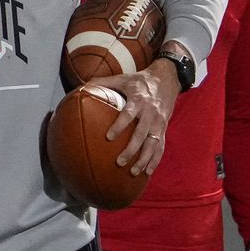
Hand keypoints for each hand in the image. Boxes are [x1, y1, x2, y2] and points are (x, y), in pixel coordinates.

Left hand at [88, 60, 180, 176]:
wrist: (167, 79)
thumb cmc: (140, 80)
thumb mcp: (123, 78)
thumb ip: (103, 83)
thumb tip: (81, 87)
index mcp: (138, 100)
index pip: (128, 114)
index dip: (119, 125)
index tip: (108, 137)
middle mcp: (150, 113)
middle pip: (141, 134)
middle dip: (131, 150)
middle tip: (119, 162)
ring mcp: (158, 122)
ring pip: (152, 144)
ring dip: (144, 159)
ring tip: (133, 172)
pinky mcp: (163, 129)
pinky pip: (160, 147)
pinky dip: (155, 160)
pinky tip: (147, 172)